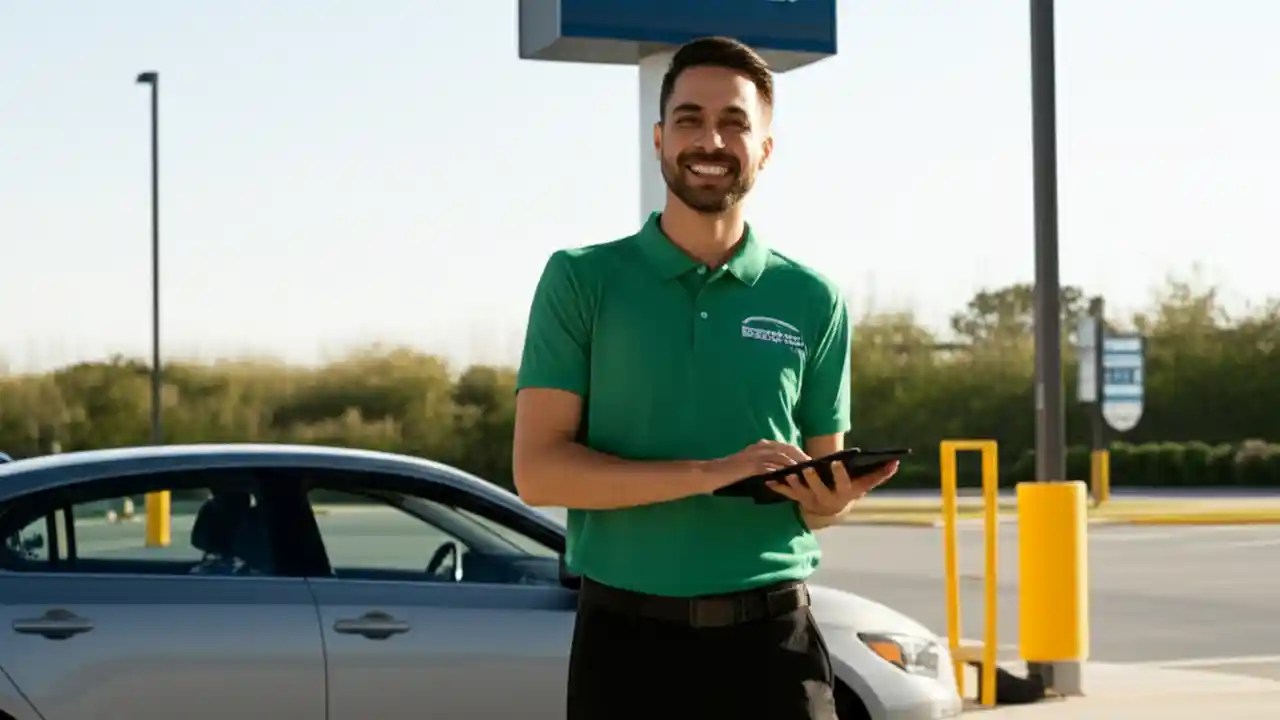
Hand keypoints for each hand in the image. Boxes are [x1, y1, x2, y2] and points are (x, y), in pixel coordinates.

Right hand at [699, 440, 809, 492]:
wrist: (710, 474)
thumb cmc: (730, 474)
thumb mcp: (750, 468)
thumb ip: (766, 467)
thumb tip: (784, 473)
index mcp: (761, 446)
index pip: (786, 446)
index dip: (800, 453)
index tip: (812, 463)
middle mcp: (759, 447)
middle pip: (787, 448)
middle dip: (802, 457)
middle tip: (816, 467)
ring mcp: (755, 454)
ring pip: (782, 456)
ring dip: (796, 464)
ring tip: (808, 473)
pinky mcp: (751, 464)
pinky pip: (771, 466)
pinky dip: (783, 471)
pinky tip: (792, 478)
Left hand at [766, 460, 899, 516]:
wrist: (831, 510)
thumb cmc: (850, 490)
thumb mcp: (864, 484)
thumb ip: (879, 474)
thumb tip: (896, 462)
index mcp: (843, 493)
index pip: (842, 483)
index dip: (839, 474)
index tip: (836, 463)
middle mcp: (826, 499)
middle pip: (818, 489)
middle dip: (813, 479)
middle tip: (806, 468)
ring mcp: (810, 500)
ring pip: (800, 493)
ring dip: (793, 484)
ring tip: (787, 473)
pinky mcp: (797, 498)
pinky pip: (786, 493)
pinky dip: (777, 487)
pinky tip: (767, 480)